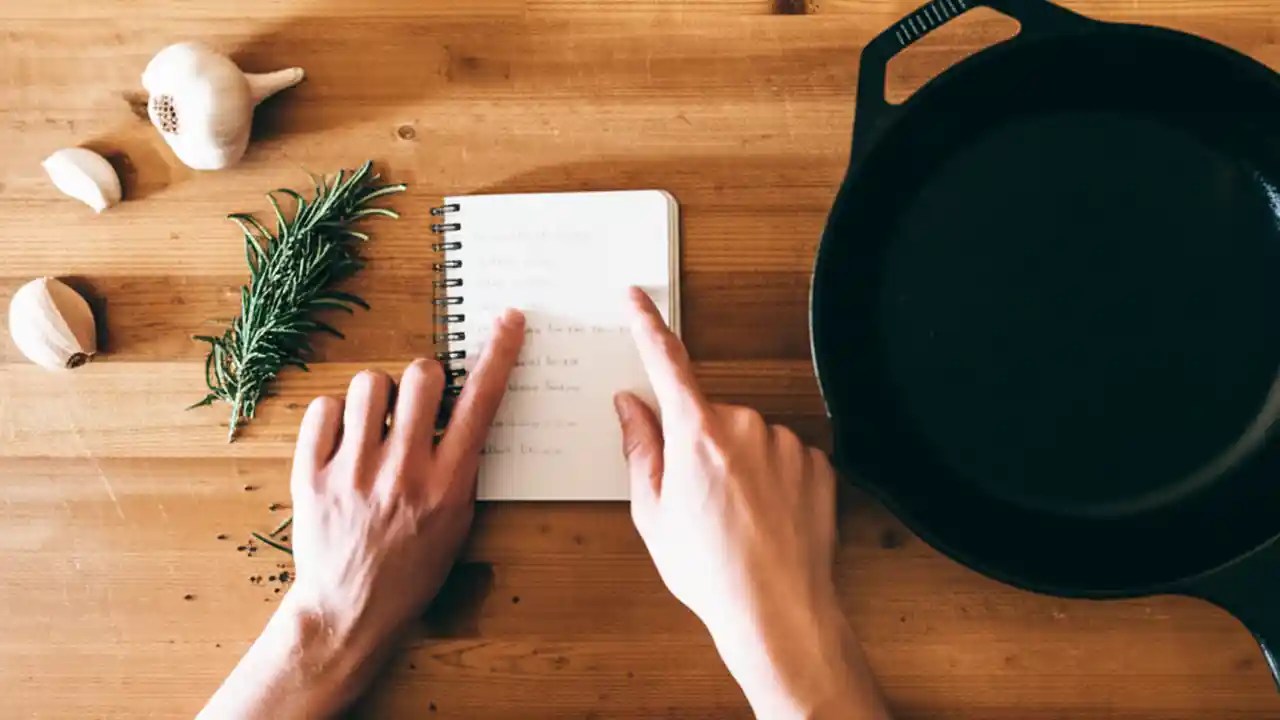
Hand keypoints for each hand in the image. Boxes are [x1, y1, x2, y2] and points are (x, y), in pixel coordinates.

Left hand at [199, 309, 524, 719]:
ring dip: (379, 395)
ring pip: (370, 385)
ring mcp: (353, 472)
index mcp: (448, 483)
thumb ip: (463, 465)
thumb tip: (465, 409)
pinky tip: (343, 439)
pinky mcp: (311, 476)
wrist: (351, 611)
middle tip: (419, 401)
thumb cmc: (412, 569)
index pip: (481, 403)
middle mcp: (403, 472)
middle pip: (422, 377)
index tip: (508, 321)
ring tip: (376, 424)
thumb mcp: (459, 522)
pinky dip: (334, 415)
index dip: (499, 354)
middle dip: (426, 377)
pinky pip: (323, 409)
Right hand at [615, 288, 889, 719]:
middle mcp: (745, 426)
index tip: (637, 298)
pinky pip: (784, 456)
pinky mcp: (818, 463)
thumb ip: (640, 447)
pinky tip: (766, 518)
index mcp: (696, 434)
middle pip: (708, 416)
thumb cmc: (710, 570)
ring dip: (738, 465)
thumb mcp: (653, 513)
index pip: (666, 362)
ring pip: (749, 438)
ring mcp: (787, 443)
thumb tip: (630, 405)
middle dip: (699, 446)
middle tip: (697, 502)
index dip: (648, 326)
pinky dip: (772, 479)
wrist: (777, 611)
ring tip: (736, 520)